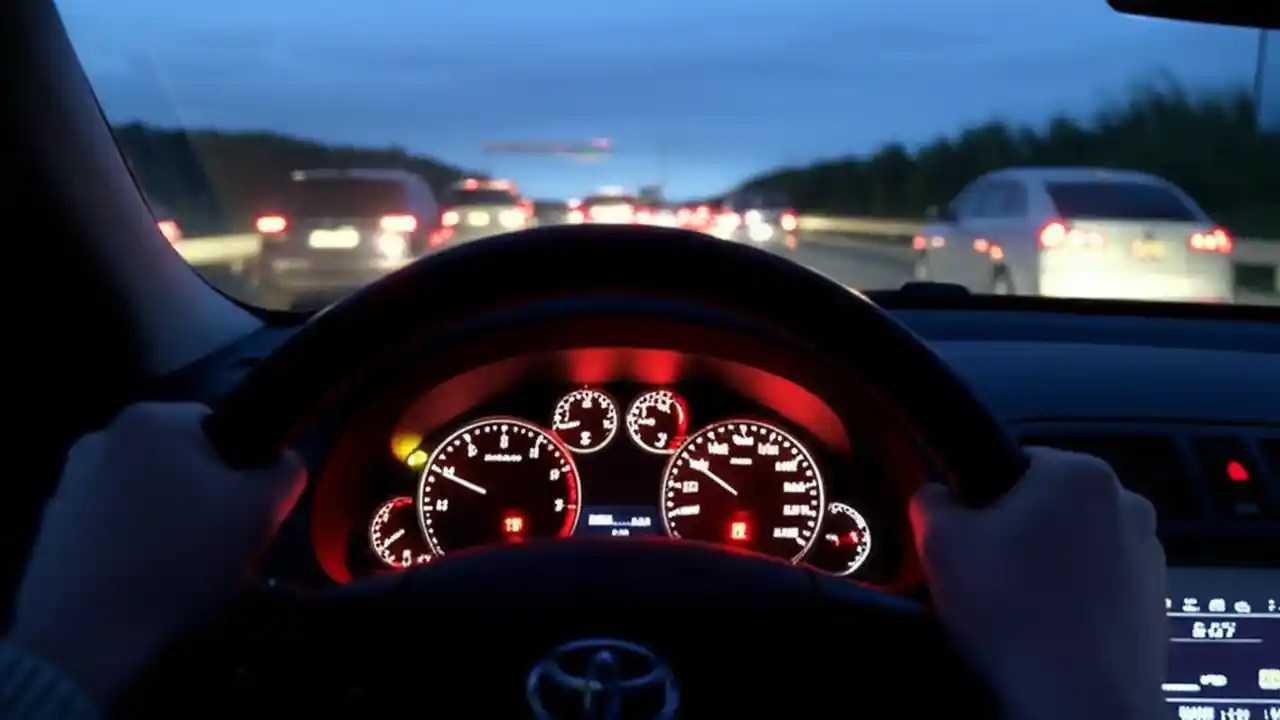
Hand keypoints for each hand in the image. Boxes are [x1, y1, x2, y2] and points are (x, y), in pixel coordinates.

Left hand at [8, 402, 304, 704]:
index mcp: (152, 419)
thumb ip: (286, 473)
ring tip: (180, 568)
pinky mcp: (54, 525)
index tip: (246, 513)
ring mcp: (71, 481)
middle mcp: (103, 436)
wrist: (88, 631)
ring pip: (147, 494)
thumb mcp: (259, 513)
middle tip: (219, 544)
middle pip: (182, 462)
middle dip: (205, 498)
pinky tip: (144, 579)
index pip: (220, 429)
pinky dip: (133, 544)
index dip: (244, 471)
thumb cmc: (181, 558)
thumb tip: (284, 461)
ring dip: (168, 520)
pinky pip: (113, 524)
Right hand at [910, 447, 1166, 719]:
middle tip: (988, 571)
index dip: (983, 498)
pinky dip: (1075, 598)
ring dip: (1048, 565)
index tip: (970, 532)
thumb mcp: (939, 542)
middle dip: (1019, 531)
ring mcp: (1149, 553)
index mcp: (1079, 472)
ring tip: (1018, 605)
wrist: (1076, 700)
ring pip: (1077, 544)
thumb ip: (930, 499)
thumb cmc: (1015, 615)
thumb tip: (936, 495)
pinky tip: (1048, 626)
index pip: (1016, 461)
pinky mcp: (1156, 599)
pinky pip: (1101, 584)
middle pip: (1049, 504)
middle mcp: (1127, 503)